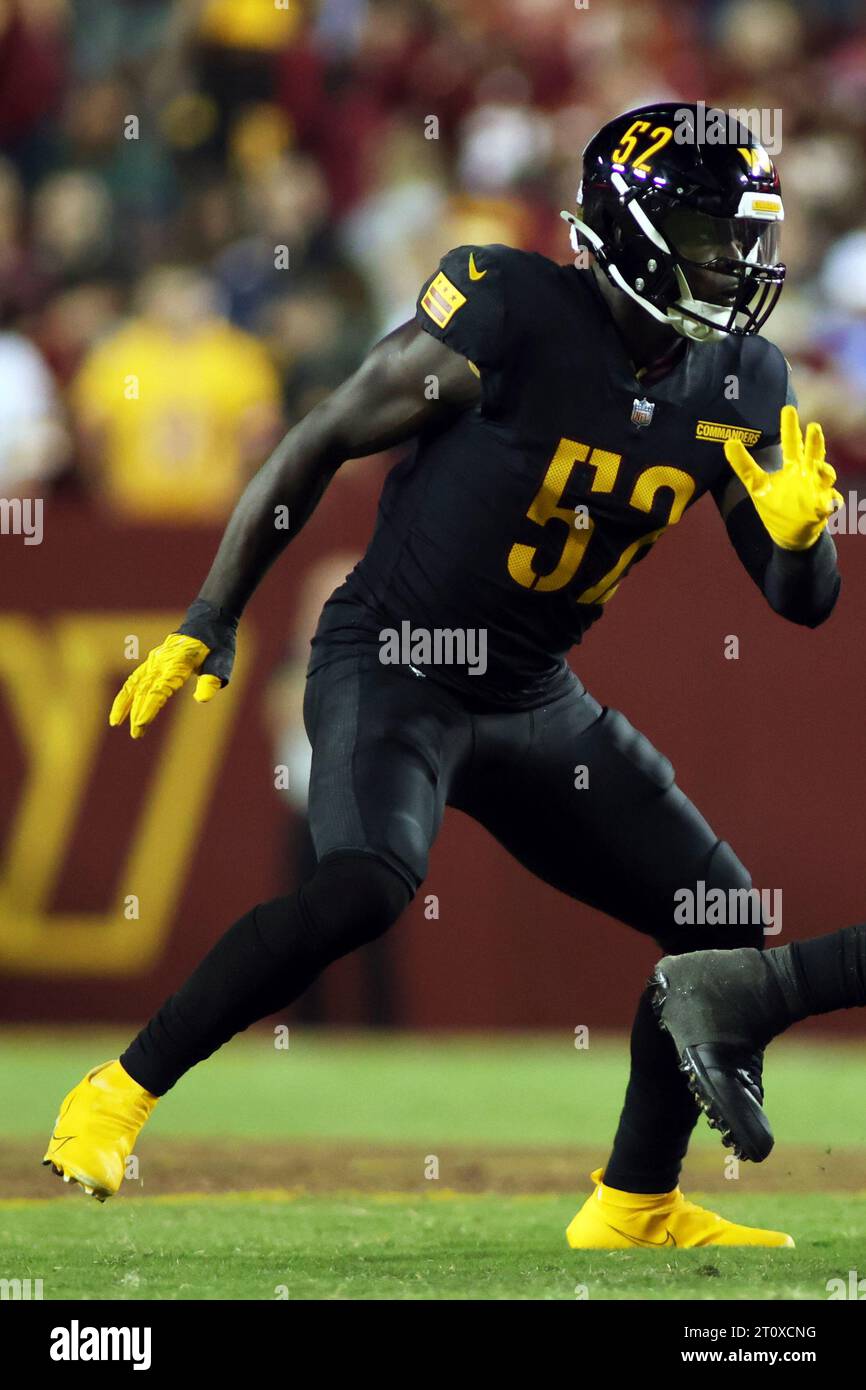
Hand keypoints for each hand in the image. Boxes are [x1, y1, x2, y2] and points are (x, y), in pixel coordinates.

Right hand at [109, 600, 237, 738]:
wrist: (209, 620)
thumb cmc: (218, 644)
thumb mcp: (222, 661)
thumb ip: (211, 680)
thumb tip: (201, 699)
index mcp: (178, 663)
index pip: (159, 690)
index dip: (149, 708)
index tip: (140, 724)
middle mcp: (162, 661)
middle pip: (144, 689)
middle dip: (137, 712)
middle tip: (136, 735)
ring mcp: (155, 660)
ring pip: (134, 683)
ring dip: (124, 704)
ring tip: (114, 723)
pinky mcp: (153, 661)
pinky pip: (135, 678)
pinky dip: (126, 694)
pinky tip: (121, 708)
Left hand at [724, 405, 842, 550]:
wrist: (790, 534)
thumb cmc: (776, 505)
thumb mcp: (757, 485)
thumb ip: (744, 465)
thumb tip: (728, 442)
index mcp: (793, 466)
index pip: (791, 443)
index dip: (789, 427)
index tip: (788, 409)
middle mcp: (808, 474)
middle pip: (812, 454)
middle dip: (814, 442)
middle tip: (813, 427)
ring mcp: (817, 490)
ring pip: (826, 476)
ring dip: (825, 471)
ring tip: (819, 468)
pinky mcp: (822, 508)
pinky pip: (830, 504)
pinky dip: (831, 502)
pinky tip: (829, 502)